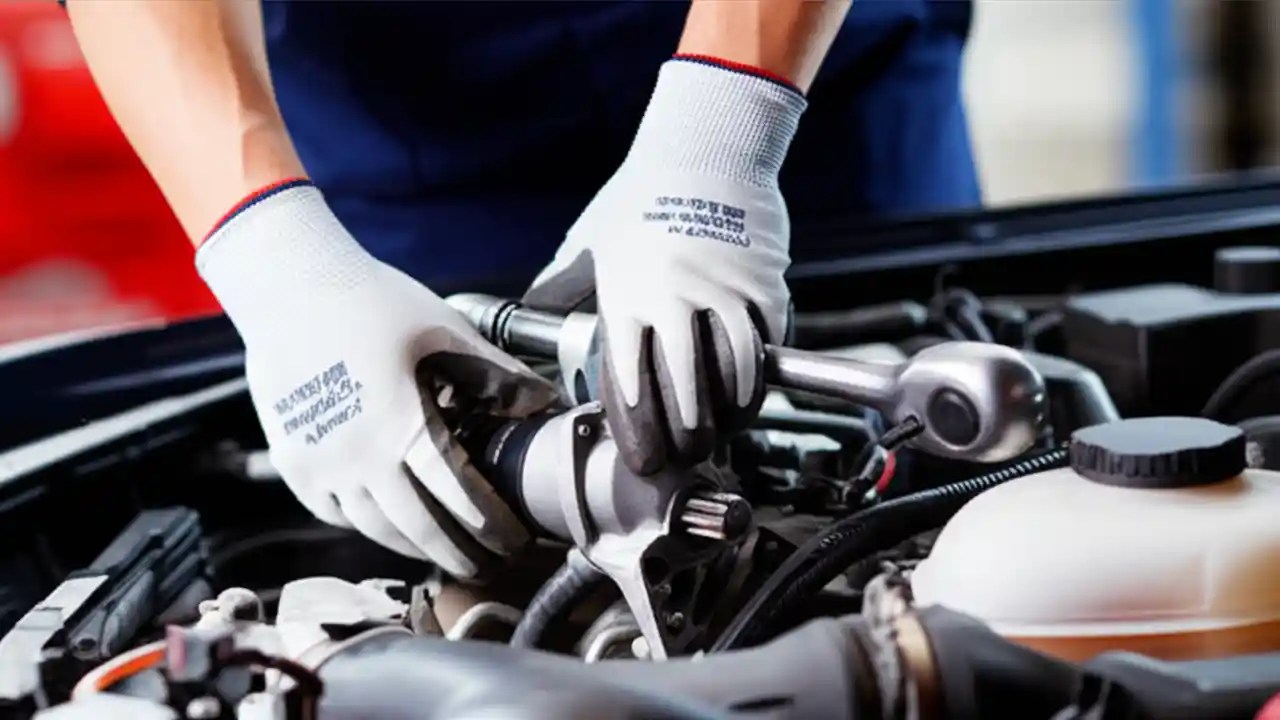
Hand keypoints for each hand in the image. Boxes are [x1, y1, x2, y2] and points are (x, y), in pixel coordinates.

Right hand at [198, 182, 557, 576]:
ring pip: (374, 528)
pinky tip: (390, 524)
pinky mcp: (293, 464)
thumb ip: (496, 374)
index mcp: (402, 423)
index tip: (515, 540)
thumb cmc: (374, 303)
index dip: (491, 525)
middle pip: (418, 528)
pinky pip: (335, 514)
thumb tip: (548, 402)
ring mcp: (320, 465)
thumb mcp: (444, 330)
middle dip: (458, 553)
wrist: (289, 287)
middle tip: (487, 566)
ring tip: (445, 552)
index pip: (458, 495)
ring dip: (414, 546)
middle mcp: (358, 456)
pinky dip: (366, 525)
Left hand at [525, 58, 805, 474]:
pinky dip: (761, 376)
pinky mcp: (764, 284)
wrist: (706, 146)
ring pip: (733, 374)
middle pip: (684, 389)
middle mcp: (673, 299)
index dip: (639, 428)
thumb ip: (563, 283)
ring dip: (730, 414)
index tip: (644, 456)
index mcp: (626, 294)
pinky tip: (751, 393)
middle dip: (686, 435)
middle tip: (686, 456)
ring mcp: (723, 292)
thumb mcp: (592, 238)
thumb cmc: (641, 195)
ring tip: (722, 432)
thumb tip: (531, 312)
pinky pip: (767, 343)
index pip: (630, 380)